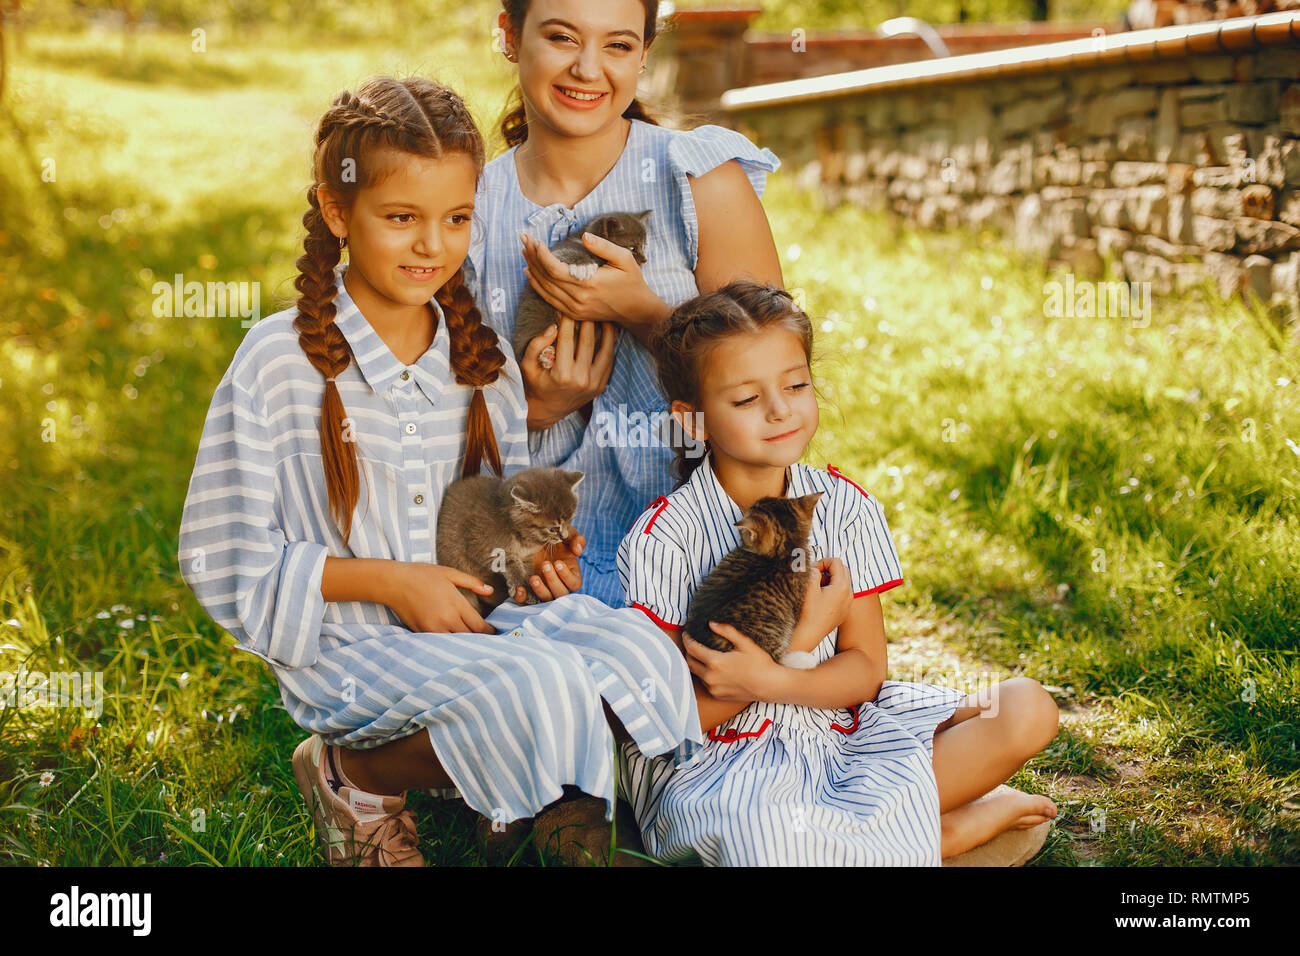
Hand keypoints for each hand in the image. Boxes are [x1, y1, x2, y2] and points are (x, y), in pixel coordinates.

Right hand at [385, 563, 496, 634]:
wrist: (394, 583)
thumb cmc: (422, 575)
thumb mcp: (449, 573)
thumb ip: (472, 582)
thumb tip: (490, 590)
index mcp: (456, 604)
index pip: (479, 626)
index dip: (489, 632)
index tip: (494, 633)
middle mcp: (446, 619)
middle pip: (470, 637)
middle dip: (479, 639)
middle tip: (487, 639)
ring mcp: (433, 628)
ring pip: (456, 643)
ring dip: (464, 643)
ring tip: (472, 642)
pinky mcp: (422, 633)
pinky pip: (441, 643)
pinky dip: (449, 643)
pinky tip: (454, 642)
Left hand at [511, 526, 586, 603]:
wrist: (530, 536)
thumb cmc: (552, 536)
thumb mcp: (566, 534)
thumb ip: (576, 539)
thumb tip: (578, 551)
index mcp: (570, 573)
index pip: (574, 583)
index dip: (567, 576)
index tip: (558, 563)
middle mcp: (558, 584)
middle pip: (561, 593)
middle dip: (553, 581)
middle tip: (545, 564)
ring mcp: (543, 588)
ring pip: (546, 599)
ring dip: (541, 590)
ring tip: (533, 578)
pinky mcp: (528, 590)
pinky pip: (527, 600)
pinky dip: (523, 598)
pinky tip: (520, 589)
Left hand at [520, 231, 661, 327]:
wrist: (636, 311)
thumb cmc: (632, 282)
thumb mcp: (624, 260)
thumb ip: (604, 247)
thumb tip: (584, 236)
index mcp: (589, 284)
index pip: (555, 269)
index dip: (542, 255)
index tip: (536, 241)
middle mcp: (578, 299)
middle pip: (546, 277)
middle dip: (532, 257)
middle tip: (524, 240)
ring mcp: (575, 309)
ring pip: (544, 289)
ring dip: (532, 270)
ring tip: (524, 252)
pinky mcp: (573, 314)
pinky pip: (549, 300)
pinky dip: (536, 286)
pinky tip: (529, 274)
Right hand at [521, 316, 616, 429]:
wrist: (547, 411)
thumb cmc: (534, 385)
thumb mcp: (527, 366)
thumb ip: (536, 345)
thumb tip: (553, 327)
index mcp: (561, 374)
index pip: (566, 338)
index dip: (567, 320)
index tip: (567, 307)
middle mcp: (580, 379)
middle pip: (587, 341)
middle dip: (587, 321)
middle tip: (588, 306)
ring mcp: (593, 384)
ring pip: (605, 351)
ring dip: (606, 331)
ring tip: (604, 316)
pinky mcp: (600, 386)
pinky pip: (609, 362)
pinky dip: (610, 346)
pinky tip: (609, 333)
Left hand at [682, 621, 782, 701]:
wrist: (770, 686)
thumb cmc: (760, 663)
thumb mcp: (745, 643)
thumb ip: (727, 631)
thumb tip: (711, 623)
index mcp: (715, 662)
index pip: (692, 649)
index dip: (687, 639)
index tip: (687, 633)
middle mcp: (711, 677)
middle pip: (689, 662)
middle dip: (688, 651)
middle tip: (691, 642)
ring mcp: (713, 688)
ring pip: (696, 674)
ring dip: (695, 663)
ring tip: (699, 654)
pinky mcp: (718, 696)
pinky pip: (705, 683)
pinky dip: (704, 674)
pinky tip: (710, 668)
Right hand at [788, 558, 853, 653]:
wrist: (809, 634)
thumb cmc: (808, 611)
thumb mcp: (809, 587)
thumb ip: (813, 571)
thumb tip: (815, 567)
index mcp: (842, 586)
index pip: (836, 562)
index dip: (822, 562)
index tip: (812, 570)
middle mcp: (849, 594)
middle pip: (843, 570)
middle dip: (828, 569)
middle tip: (815, 577)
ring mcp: (848, 604)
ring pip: (843, 582)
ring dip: (830, 580)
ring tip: (816, 588)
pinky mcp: (843, 612)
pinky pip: (842, 595)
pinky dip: (833, 591)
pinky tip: (820, 599)